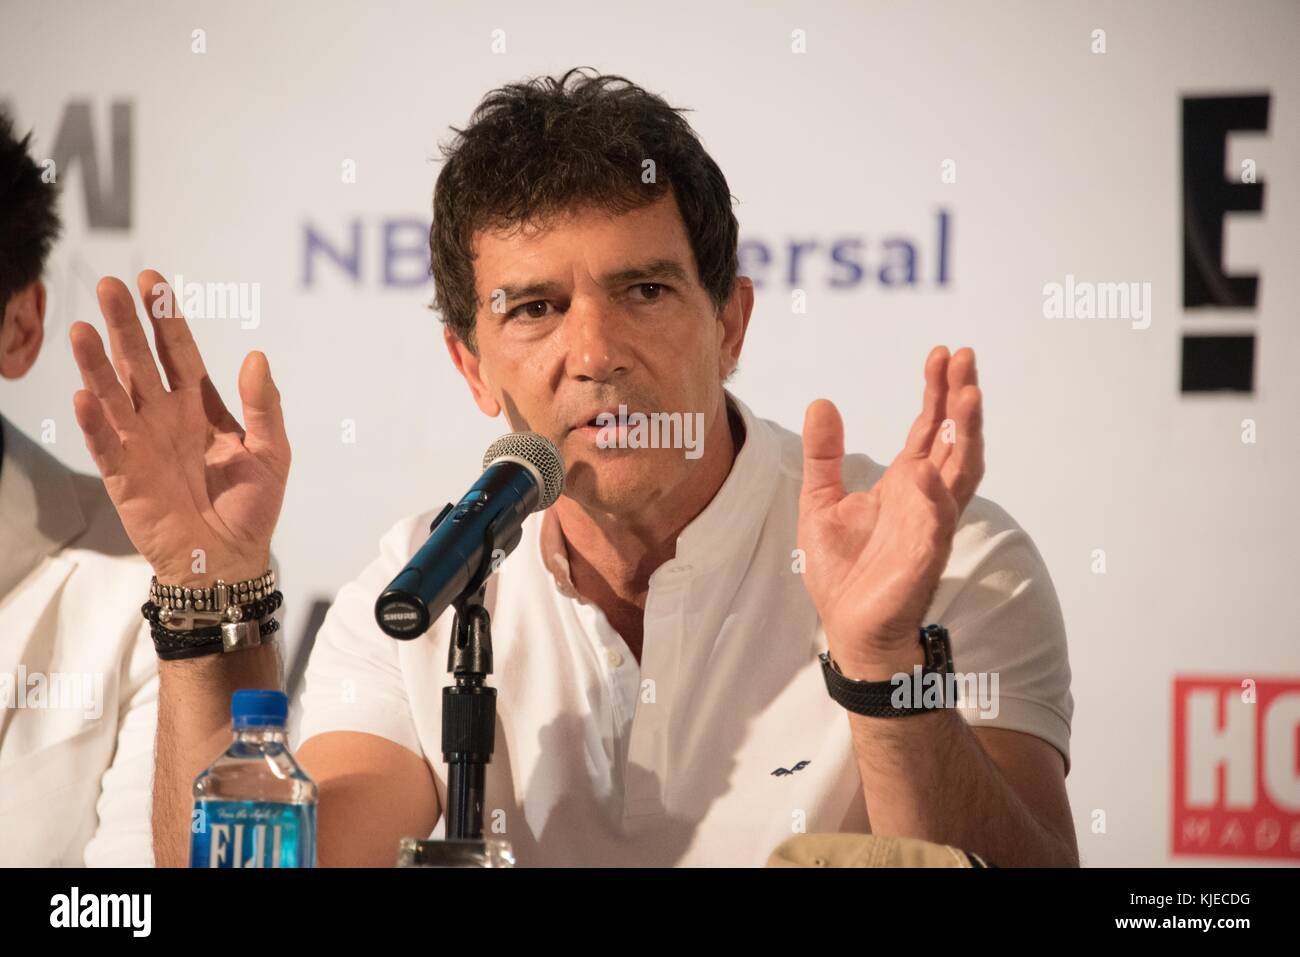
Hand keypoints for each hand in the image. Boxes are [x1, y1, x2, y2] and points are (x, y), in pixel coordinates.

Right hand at [69, 269, 289, 584]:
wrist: (229, 559)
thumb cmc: (251, 507)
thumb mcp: (273, 452)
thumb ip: (263, 405)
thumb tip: (257, 356)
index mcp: (201, 407)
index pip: (179, 352)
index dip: (166, 317)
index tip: (153, 281)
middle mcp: (165, 417)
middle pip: (139, 361)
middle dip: (126, 324)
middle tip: (110, 285)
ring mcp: (140, 442)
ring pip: (113, 393)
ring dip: (97, 363)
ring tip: (83, 328)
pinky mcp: (124, 474)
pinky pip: (105, 442)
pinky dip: (94, 421)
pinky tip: (84, 396)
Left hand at [798, 346, 983, 678]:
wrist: (849, 628)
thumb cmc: (843, 570)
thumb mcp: (819, 501)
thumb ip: (823, 455)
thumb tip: (822, 403)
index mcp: (905, 484)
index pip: (929, 429)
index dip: (937, 392)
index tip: (943, 353)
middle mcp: (926, 500)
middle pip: (954, 440)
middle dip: (961, 400)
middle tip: (965, 357)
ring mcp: (929, 528)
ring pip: (959, 475)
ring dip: (966, 436)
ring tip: (969, 396)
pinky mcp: (921, 560)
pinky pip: (934, 525)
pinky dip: (935, 498)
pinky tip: (928, 469)